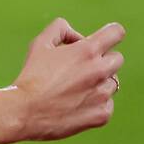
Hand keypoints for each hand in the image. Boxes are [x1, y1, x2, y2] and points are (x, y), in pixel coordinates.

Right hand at [13, 18, 124, 140]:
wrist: (25, 112)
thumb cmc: (31, 76)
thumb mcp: (40, 44)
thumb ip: (60, 30)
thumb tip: (76, 36)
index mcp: (87, 51)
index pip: (116, 32)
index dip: (110, 33)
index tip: (103, 40)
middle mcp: (100, 71)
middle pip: (117, 58)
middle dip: (102, 60)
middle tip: (81, 68)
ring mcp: (103, 94)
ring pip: (113, 83)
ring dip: (99, 83)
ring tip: (74, 89)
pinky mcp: (102, 114)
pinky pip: (108, 104)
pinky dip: (95, 103)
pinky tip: (75, 104)